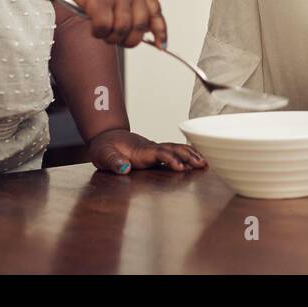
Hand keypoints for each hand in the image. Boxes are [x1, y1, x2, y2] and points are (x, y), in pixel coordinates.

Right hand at [61, 0, 166, 47]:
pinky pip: (104, 27)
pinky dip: (99, 33)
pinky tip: (96, 30)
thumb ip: (136, 8)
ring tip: (105, 34)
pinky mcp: (99, 1)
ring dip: (113, 38)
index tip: (160, 45)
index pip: (156, 12)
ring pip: (122, 29)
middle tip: (119, 40)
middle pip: (140, 26)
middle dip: (130, 40)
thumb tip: (146, 32)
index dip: (160, 32)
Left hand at [87, 128, 205, 173]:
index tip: (180, 168)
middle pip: (174, 149)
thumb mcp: (102, 154)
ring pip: (176, 149)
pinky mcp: (154, 155)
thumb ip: (113, 161)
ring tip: (205, 163)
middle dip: (189, 155)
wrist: (105, 138)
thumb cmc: (104, 147)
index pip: (159, 153)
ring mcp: (154, 151)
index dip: (170, 159)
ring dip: (191, 155)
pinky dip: (186, 156)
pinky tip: (194, 161)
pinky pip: (173, 154)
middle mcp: (150, 148)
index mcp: (140, 150)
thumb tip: (125, 169)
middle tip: (203, 164)